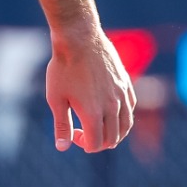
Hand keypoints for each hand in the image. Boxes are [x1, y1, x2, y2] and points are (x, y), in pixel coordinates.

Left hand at [45, 27, 134, 152]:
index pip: (96, 144)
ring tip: (100, 129)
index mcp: (93, 113)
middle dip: (98, 142)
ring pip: (126, 126)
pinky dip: (123, 118)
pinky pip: (131, 108)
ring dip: (114, 134)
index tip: (73, 133)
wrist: (79, 39)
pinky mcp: (126, 83)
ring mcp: (121, 94)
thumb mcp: (56, 99)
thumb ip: (61, 125)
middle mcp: (112, 106)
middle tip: (84, 133)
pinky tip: (110, 113)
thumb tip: (63, 148)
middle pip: (113, 138)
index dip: (84, 145)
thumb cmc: (63, 68)